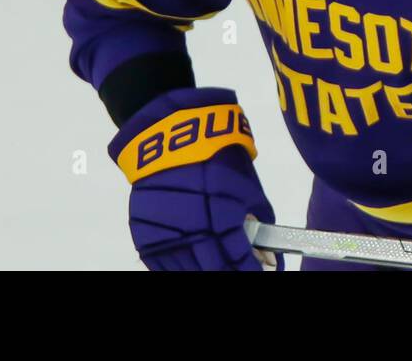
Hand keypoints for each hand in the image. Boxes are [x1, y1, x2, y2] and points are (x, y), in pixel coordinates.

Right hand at [109, 88, 280, 270]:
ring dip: (205, 274)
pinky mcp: (145, 235)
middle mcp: (194, 232)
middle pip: (215, 271)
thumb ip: (258, 222)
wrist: (172, 137)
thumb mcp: (247, 188)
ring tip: (218, 269)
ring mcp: (167, 236)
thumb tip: (266, 254)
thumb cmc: (217, 159)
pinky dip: (178, 271)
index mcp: (223, 219)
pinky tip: (192, 267)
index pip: (241, 262)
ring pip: (188, 273)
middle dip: (231, 274)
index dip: (253, 271)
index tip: (262, 272)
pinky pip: (161, 267)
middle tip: (239, 271)